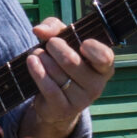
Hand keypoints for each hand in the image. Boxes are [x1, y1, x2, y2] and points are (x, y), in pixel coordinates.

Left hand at [19, 17, 113, 137]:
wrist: (52, 100)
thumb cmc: (61, 62)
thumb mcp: (62, 40)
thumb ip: (54, 28)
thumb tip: (40, 30)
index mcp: (104, 67)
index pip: (105, 57)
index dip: (93, 49)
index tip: (81, 43)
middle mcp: (97, 85)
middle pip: (71, 61)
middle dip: (54, 47)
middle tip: (48, 45)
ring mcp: (82, 100)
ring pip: (56, 72)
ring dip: (42, 58)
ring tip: (37, 55)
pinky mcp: (64, 109)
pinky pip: (48, 87)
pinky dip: (37, 71)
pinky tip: (31, 62)